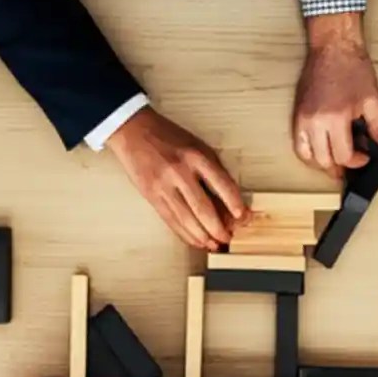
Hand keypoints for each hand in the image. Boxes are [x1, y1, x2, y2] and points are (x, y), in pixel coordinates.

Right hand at [107, 107, 247, 250]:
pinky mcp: (152, 197)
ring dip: (203, 237)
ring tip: (215, 245)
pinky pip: (172, 221)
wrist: (134, 132)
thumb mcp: (198, 147)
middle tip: (228, 238)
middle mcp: (180, 172)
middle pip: (203, 209)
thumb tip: (229, 202)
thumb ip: (214, 171)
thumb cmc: (169, 138)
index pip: (222, 185)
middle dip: (218, 229)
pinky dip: (186, 234)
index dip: (235, 204)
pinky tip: (196, 240)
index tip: (243, 217)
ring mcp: (164, 187)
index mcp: (196, 157)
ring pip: (187, 220)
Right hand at [293, 13, 377, 178]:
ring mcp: (303, 119)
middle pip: (324, 161)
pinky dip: (308, 154)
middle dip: (339, 168)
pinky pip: (298, 144)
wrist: (333, 48)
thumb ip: (377, 127)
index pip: (343, 156)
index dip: (356, 162)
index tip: (364, 157)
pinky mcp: (297, 115)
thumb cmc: (353, 69)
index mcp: (336, 118)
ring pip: (307, 157)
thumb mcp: (373, 99)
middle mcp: (316, 122)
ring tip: (334, 163)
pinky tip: (320, 153)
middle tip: (350, 166)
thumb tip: (377, 145)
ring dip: (321, 164)